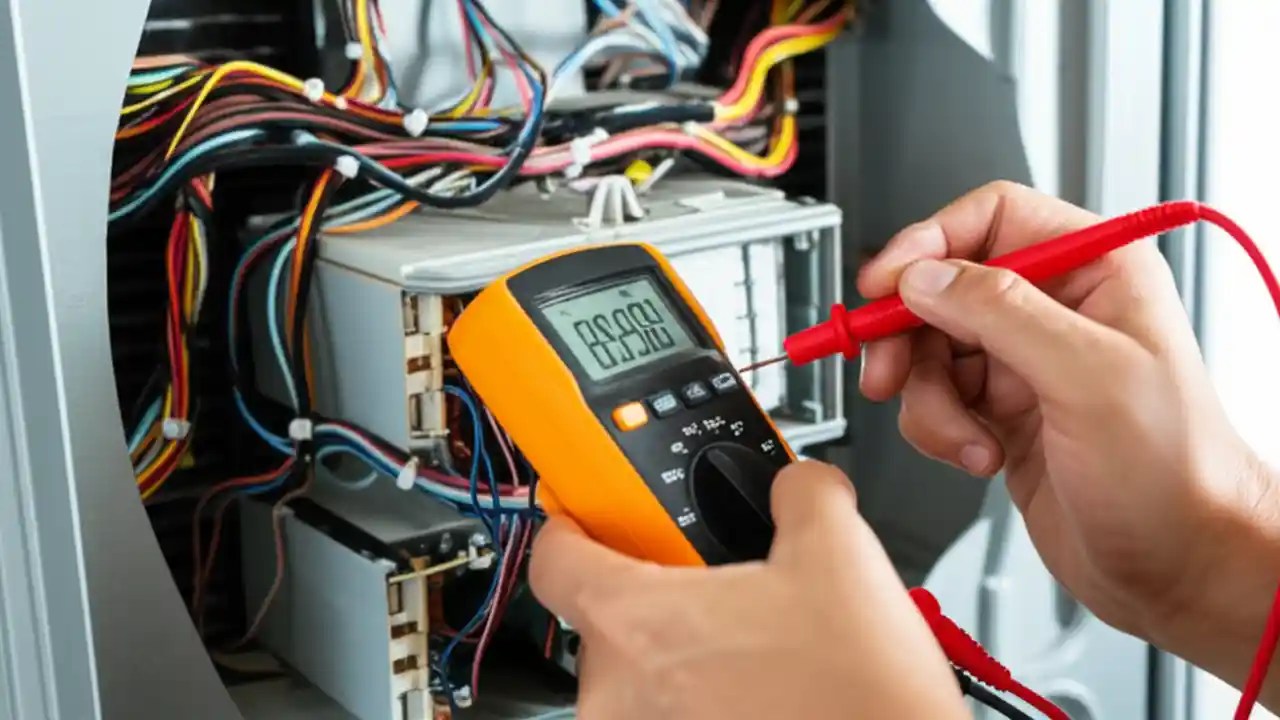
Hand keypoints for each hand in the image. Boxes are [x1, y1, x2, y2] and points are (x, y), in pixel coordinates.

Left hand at [528, 461, 969, 719]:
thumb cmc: (858, 698)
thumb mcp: (840, 553)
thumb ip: (800, 491)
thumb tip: (798, 484)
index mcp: (637, 624)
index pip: (553, 557)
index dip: (575, 521)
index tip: (595, 511)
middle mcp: (619, 695)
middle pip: (604, 614)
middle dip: (657, 589)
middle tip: (718, 581)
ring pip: (639, 671)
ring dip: (684, 647)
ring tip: (755, 640)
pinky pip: (668, 711)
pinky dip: (702, 693)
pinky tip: (762, 684)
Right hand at [858, 181, 1279, 699]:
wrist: (1180, 568)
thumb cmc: (1176, 475)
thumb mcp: (1090, 377)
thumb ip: (1002, 312)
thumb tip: (925, 277)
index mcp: (1096, 272)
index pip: (992, 219)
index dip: (928, 244)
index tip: (884, 285)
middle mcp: (1058, 310)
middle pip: (944, 286)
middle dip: (909, 333)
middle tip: (889, 370)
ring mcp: (1026, 362)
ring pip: (930, 348)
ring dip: (929, 398)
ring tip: (963, 436)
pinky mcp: (1002, 413)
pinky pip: (936, 400)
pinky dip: (940, 430)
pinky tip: (978, 455)